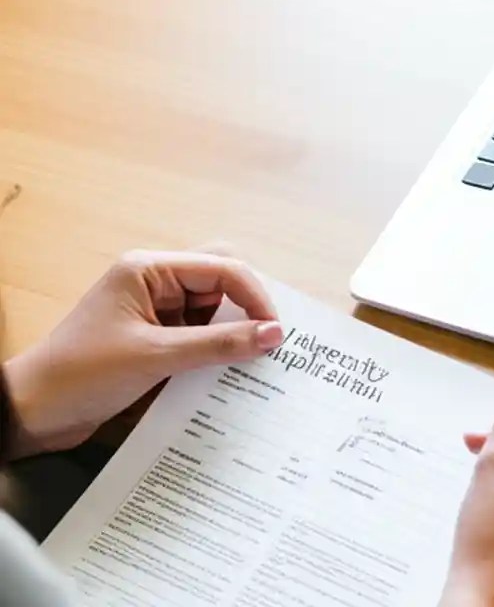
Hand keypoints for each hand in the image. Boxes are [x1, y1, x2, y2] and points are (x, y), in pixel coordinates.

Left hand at [1, 248, 282, 459]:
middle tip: (269, 341)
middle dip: (247, 309)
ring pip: (213, 311)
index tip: (275, 333)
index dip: (255, 297)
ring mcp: (154, 311)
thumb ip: (218, 344)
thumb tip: (274, 334)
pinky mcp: (154, 339)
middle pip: (221, 281)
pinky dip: (216, 353)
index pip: (221, 268)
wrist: (32, 412)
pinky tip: (228, 375)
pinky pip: (199, 336)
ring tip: (252, 364)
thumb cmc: (81, 375)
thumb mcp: (155, 357)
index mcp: (149, 271)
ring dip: (232, 334)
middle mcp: (154, 284)